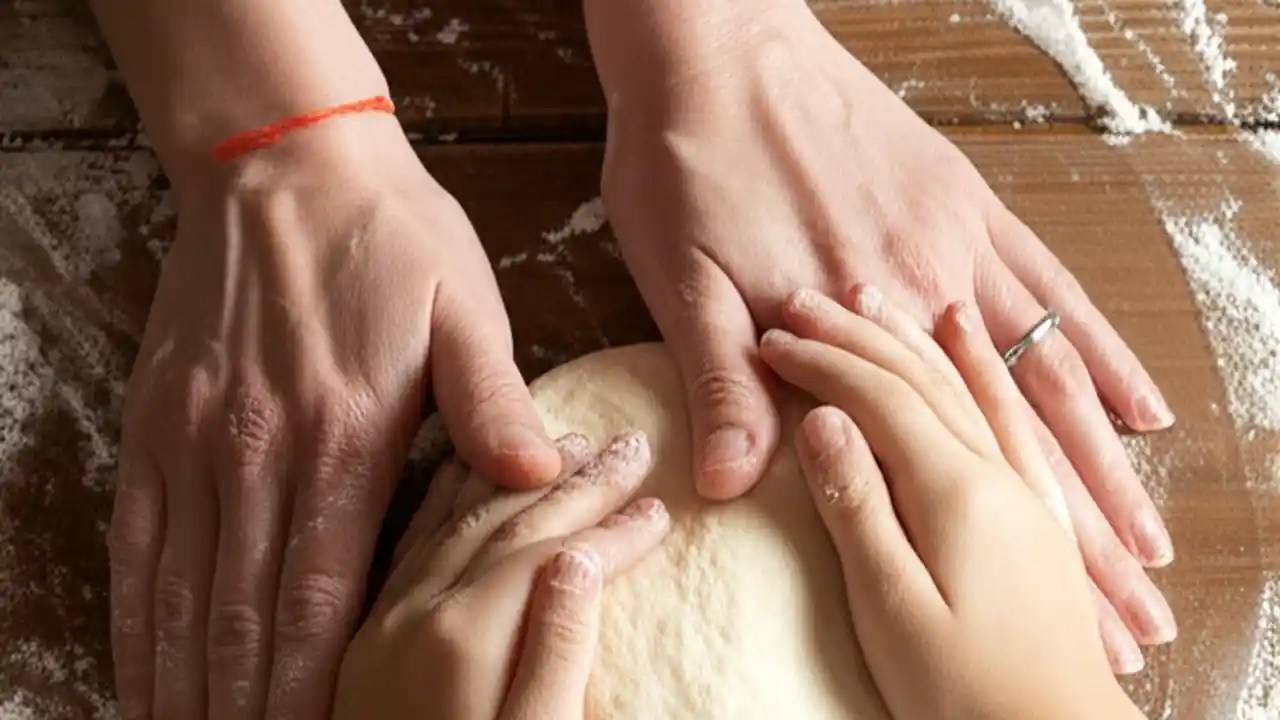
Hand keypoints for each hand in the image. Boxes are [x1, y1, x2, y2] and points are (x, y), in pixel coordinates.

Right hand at [108, 118, 562, 718]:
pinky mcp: (155, 421)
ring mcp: (196, 439)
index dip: (318, 682)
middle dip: (252, 702)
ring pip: (184, 592)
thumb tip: (542, 474)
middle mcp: (258, 450)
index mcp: (346, 434)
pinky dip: (135, 618)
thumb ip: (493, 398)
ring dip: (189, 679)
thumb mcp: (466, 305)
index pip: (324, 592)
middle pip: (247, 613)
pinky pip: (135, 541)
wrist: (284, 160)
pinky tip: (141, 669)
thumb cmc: (390, 237)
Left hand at [333, 432, 668, 719]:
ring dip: (518, 477)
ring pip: (458, 516)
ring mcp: (383, 621)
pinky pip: (414, 540)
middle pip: (509, 519)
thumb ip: (557, 654)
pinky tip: (474, 482)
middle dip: (576, 480)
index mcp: (462, 634)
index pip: (553, 552)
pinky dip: (455, 498)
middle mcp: (414, 610)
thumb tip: (582, 561)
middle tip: (629, 444)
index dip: (614, 528)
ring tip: (566, 442)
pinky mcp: (366, 639)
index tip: (661, 506)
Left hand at [585, 0, 1173, 670]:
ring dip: (1104, 466)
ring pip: (1049, 375)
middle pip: (1016, 434)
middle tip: (1131, 609)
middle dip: (1079, 532)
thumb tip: (732, 486)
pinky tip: (1141, 402)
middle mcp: (925, 292)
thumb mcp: (683, 279)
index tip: (1050, 617)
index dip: (1002, 548)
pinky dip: (1099, 352)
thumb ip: (725, 384)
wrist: (718, 45)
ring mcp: (956, 248)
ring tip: (1151, 535)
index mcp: (857, 321)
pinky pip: (1053, 289)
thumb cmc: (687, 160)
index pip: (943, 459)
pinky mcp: (967, 206)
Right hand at [761, 289, 1142, 718]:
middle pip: (925, 378)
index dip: (823, 361)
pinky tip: (981, 357)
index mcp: (957, 491)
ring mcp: (1028, 490)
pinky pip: (1017, 418)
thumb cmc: (963, 693)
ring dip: (924, 337)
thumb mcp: (890, 608)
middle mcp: (999, 472)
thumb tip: (820, 422)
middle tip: (809, 300)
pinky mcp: (1042, 513)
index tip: (773, 338)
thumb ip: (856, 507)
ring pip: (973, 386)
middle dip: (862, 333)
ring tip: (886, 298)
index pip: (881, 396)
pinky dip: (990, 374)